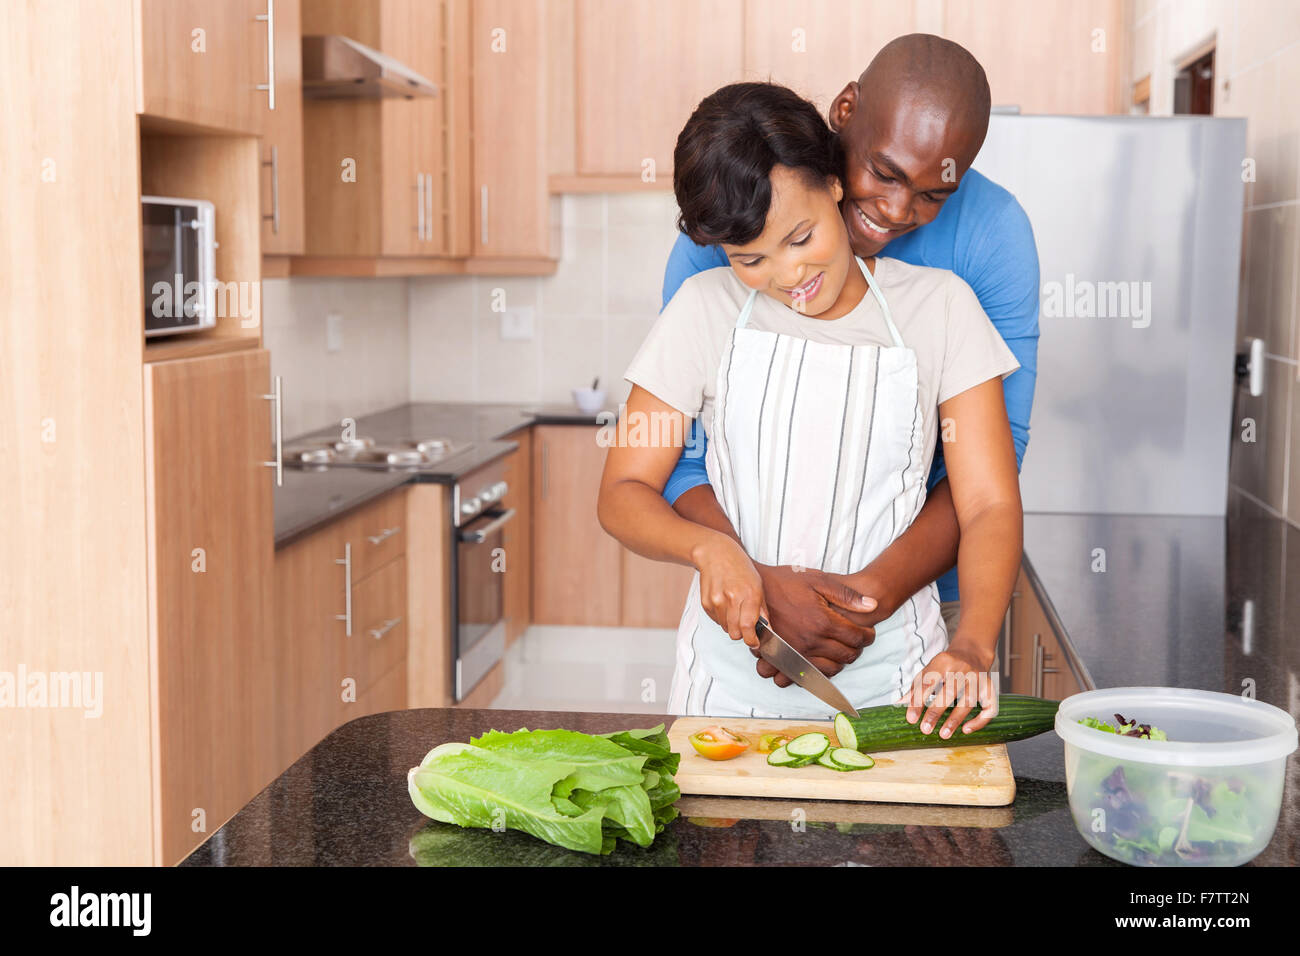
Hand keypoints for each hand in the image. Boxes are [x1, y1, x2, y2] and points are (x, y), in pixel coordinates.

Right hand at [692, 533, 766, 647]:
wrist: (716, 554)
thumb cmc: (740, 568)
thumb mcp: (758, 585)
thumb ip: (762, 610)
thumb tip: (768, 630)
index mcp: (749, 594)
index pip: (748, 628)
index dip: (752, 640)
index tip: (755, 642)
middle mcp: (732, 598)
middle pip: (735, 634)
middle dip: (741, 633)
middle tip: (745, 625)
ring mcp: (717, 601)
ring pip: (725, 628)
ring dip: (731, 624)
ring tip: (733, 608)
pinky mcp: (706, 602)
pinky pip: (716, 621)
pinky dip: (721, 617)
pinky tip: (724, 602)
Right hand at [749, 564, 882, 686]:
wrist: (755, 588)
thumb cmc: (787, 581)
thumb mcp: (819, 580)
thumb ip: (846, 595)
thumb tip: (873, 605)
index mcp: (822, 621)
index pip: (857, 638)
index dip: (868, 636)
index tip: (869, 632)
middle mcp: (810, 641)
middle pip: (847, 656)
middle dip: (857, 649)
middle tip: (857, 640)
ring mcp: (796, 652)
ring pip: (830, 670)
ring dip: (840, 662)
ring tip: (840, 649)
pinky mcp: (783, 658)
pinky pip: (807, 676)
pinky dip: (819, 672)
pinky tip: (822, 660)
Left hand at [897, 638, 997, 738]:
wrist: (972, 652)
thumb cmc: (946, 664)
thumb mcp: (929, 668)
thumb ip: (917, 686)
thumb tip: (899, 703)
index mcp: (944, 661)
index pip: (928, 682)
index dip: (918, 700)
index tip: (911, 718)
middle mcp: (963, 669)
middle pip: (949, 692)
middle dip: (936, 712)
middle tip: (925, 729)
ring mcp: (978, 679)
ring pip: (968, 701)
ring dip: (955, 719)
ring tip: (943, 734)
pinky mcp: (989, 688)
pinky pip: (990, 707)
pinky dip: (980, 720)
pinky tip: (966, 730)